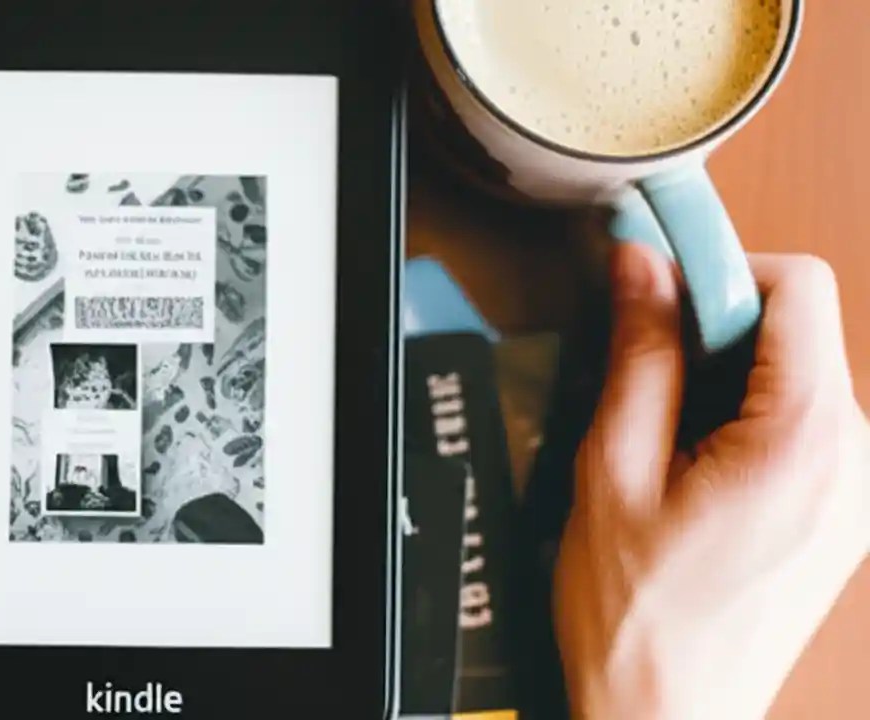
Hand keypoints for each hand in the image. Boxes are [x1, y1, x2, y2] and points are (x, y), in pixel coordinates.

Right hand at [555, 244, 868, 718]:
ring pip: (791, 374)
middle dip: (709, 326)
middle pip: (795, 327)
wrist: (670, 719)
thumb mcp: (613, 471)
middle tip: (637, 372)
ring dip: (718, 377)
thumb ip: (639, 356)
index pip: (796, 286)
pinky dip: (738, 417)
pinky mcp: (840, 511)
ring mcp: (855, 489)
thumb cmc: (640, 620)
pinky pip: (798, 423)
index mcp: (806, 439)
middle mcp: (854, 458)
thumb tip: (640, 268)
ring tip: (657, 442)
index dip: (718, 262)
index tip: (657, 266)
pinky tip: (685, 468)